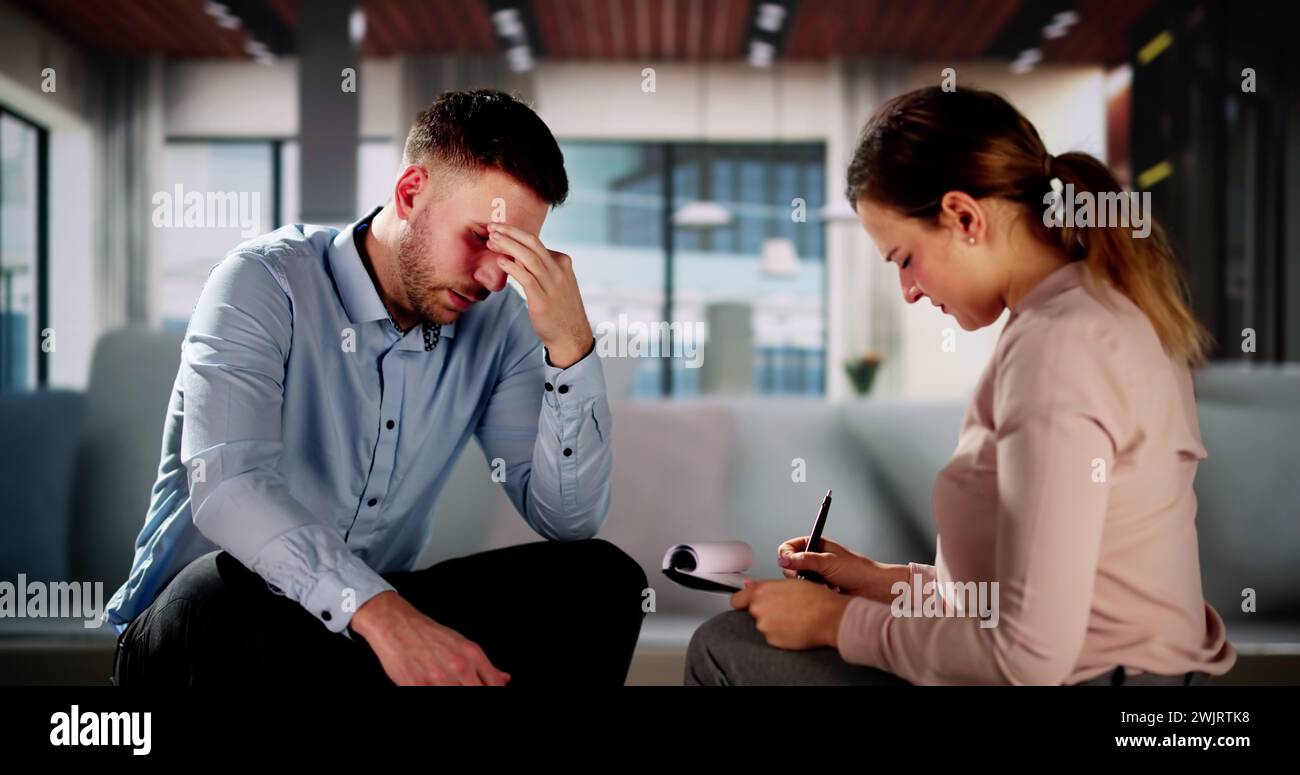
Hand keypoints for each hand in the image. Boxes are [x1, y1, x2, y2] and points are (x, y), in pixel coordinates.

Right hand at [349, 591, 509, 685]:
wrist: (397, 626)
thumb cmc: (429, 635)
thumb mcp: (463, 645)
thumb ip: (485, 666)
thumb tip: (504, 679)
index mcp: (472, 655)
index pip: (494, 685)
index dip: (493, 692)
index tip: (484, 690)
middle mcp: (458, 667)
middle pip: (478, 693)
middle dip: (474, 693)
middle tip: (462, 686)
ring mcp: (438, 678)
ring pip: (455, 695)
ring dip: (452, 691)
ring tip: (444, 684)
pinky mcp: (416, 685)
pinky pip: (430, 696)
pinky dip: (433, 692)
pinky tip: (431, 686)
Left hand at [487, 222, 593, 367]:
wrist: (571, 337)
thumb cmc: (560, 310)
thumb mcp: (557, 283)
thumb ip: (542, 269)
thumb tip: (519, 257)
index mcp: (562, 263)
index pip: (536, 242)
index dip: (515, 233)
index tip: (500, 230)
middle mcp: (559, 270)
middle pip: (532, 243)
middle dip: (510, 232)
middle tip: (492, 226)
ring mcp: (552, 285)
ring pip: (528, 257)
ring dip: (507, 245)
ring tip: (491, 240)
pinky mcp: (542, 300)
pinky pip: (526, 278)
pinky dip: (512, 267)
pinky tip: (500, 261)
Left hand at [729, 578, 851, 649]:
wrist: (829, 617)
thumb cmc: (815, 598)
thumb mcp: (789, 583)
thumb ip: (764, 586)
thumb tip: (747, 586)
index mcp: (761, 591)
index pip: (737, 600)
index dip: (743, 601)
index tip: (746, 603)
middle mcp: (758, 609)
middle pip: (754, 612)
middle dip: (765, 611)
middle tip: (785, 608)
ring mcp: (764, 627)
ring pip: (764, 625)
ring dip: (774, 623)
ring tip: (794, 617)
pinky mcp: (772, 641)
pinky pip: (773, 637)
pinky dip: (781, 634)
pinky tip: (795, 627)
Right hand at [776, 535, 907, 602]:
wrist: (873, 588)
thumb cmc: (857, 570)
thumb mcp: (827, 562)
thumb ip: (803, 560)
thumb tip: (783, 560)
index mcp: (815, 545)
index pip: (788, 547)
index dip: (787, 555)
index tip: (790, 562)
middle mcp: (813, 558)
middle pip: (789, 565)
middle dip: (798, 572)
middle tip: (809, 576)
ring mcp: (815, 574)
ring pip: (796, 580)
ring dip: (807, 584)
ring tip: (822, 585)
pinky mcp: (818, 589)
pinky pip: (805, 591)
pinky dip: (813, 592)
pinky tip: (826, 592)